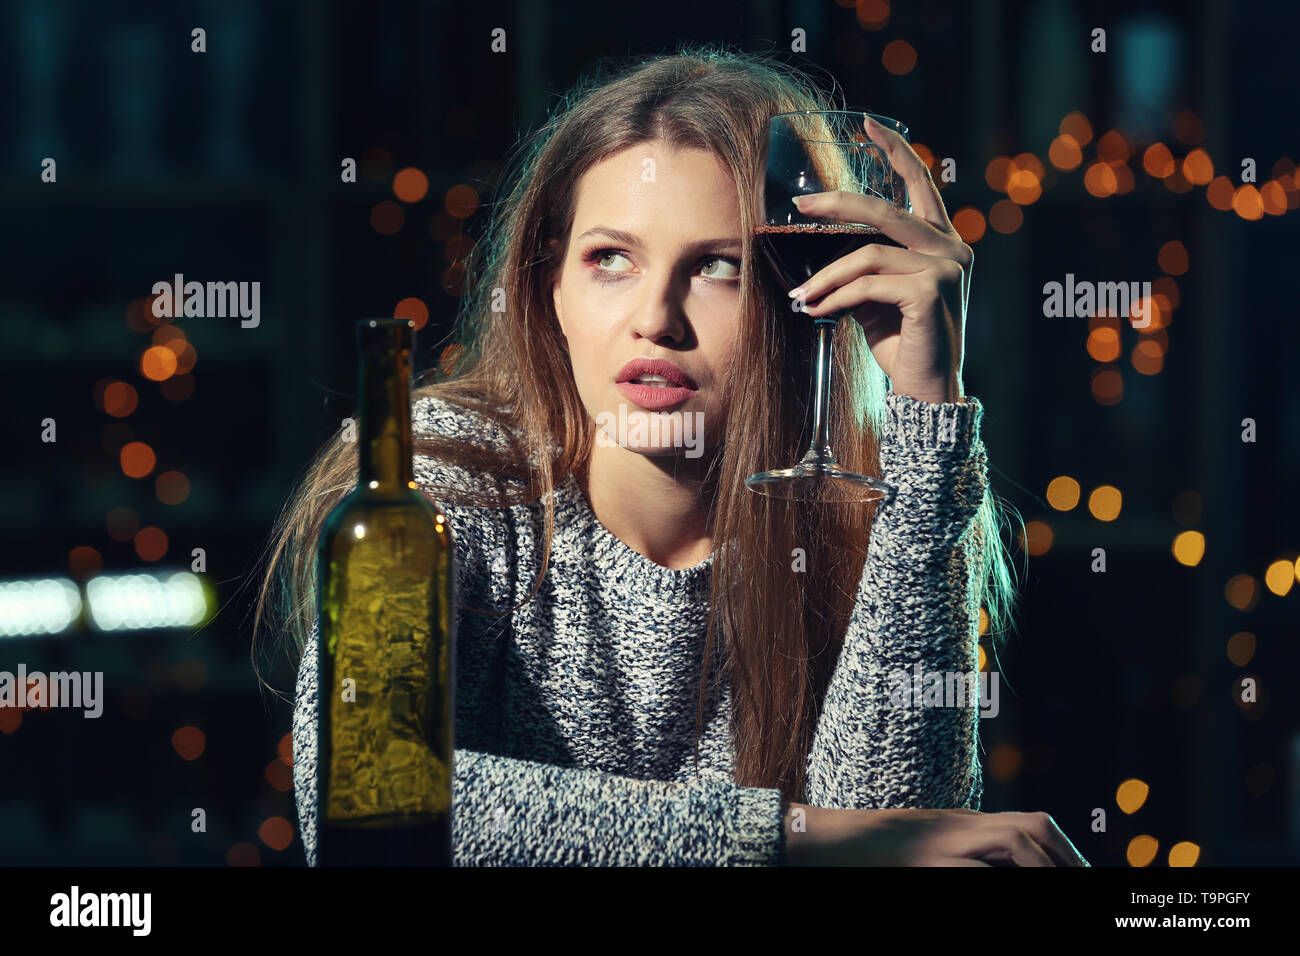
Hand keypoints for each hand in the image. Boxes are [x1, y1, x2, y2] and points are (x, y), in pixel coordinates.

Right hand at [784, 803, 1090, 866]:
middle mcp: (959, 826)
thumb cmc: (874, 852)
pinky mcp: (926, 864)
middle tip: (1090, 885)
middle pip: (1032, 830)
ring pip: (1014, 845)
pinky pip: (975, 874)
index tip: (1087, 875)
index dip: (1067, 853)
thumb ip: (969, 854)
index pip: (1032, 826)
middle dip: (1068, 860)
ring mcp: (943, 844)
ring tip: (1065, 890)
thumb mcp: (931, 847)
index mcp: (963, 823)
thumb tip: (1014, 865)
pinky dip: (1000, 879)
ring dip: (1046, 868)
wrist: (826, 842)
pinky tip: (1018, 891)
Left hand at [787, 116, 971, 404]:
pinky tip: (817, 312)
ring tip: (800, 297)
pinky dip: (836, 296)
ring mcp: (946, 268)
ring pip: (868, 253)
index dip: (896, 150)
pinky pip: (869, 284)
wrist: (925, 390)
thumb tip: (816, 251)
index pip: (920, 184)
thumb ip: (863, 265)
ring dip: (825, 276)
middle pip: (886, 210)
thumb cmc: (901, 343)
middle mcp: (952, 248)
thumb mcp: (877, 296)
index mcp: (942, 242)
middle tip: (799, 206)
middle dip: (837, 205)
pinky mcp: (931, 292)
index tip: (867, 124)